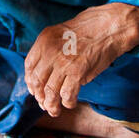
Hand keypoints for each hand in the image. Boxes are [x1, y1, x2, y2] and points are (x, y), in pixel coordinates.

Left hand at [23, 4, 138, 116]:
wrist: (109, 27)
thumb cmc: (88, 29)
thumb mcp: (60, 33)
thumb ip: (49, 50)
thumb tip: (44, 72)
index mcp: (44, 41)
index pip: (29, 66)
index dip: (30, 81)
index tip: (34, 89)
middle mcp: (50, 52)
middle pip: (37, 81)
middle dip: (39, 96)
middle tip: (43, 103)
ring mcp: (63, 64)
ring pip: (50, 92)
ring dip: (51, 105)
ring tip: (54, 110)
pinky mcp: (78, 73)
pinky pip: (67, 95)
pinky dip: (67, 102)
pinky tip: (70, 103)